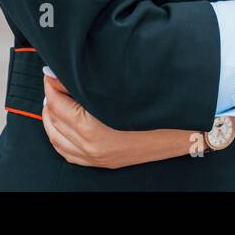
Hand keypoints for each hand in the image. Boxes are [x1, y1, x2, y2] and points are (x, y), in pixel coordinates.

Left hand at [42, 71, 186, 167]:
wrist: (183, 131)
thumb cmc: (156, 107)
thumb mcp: (121, 91)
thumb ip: (91, 83)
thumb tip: (67, 73)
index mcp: (93, 129)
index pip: (59, 104)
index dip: (52, 84)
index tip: (50, 72)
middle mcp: (91, 147)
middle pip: (55, 120)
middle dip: (50, 98)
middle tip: (52, 81)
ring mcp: (96, 157)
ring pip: (56, 139)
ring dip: (51, 119)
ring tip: (53, 101)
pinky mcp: (102, 162)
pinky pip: (67, 154)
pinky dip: (58, 138)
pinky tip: (61, 125)